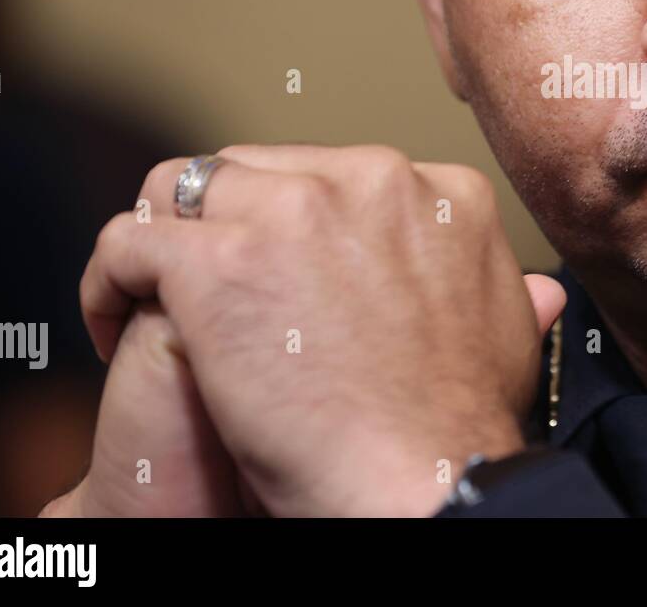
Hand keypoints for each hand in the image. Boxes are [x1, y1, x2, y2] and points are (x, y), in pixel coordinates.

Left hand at [79, 145, 565, 516]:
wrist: (426, 478)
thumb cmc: (461, 425)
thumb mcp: (509, 337)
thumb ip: (509, 293)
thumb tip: (539, 291)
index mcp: (438, 189)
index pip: (330, 172)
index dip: (290, 223)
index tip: (276, 276)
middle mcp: (369, 178)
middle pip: (256, 169)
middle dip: (225, 225)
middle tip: (207, 292)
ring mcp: (292, 211)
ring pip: (184, 188)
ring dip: (164, 241)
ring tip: (151, 300)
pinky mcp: (219, 260)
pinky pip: (127, 240)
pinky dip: (107, 280)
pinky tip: (115, 325)